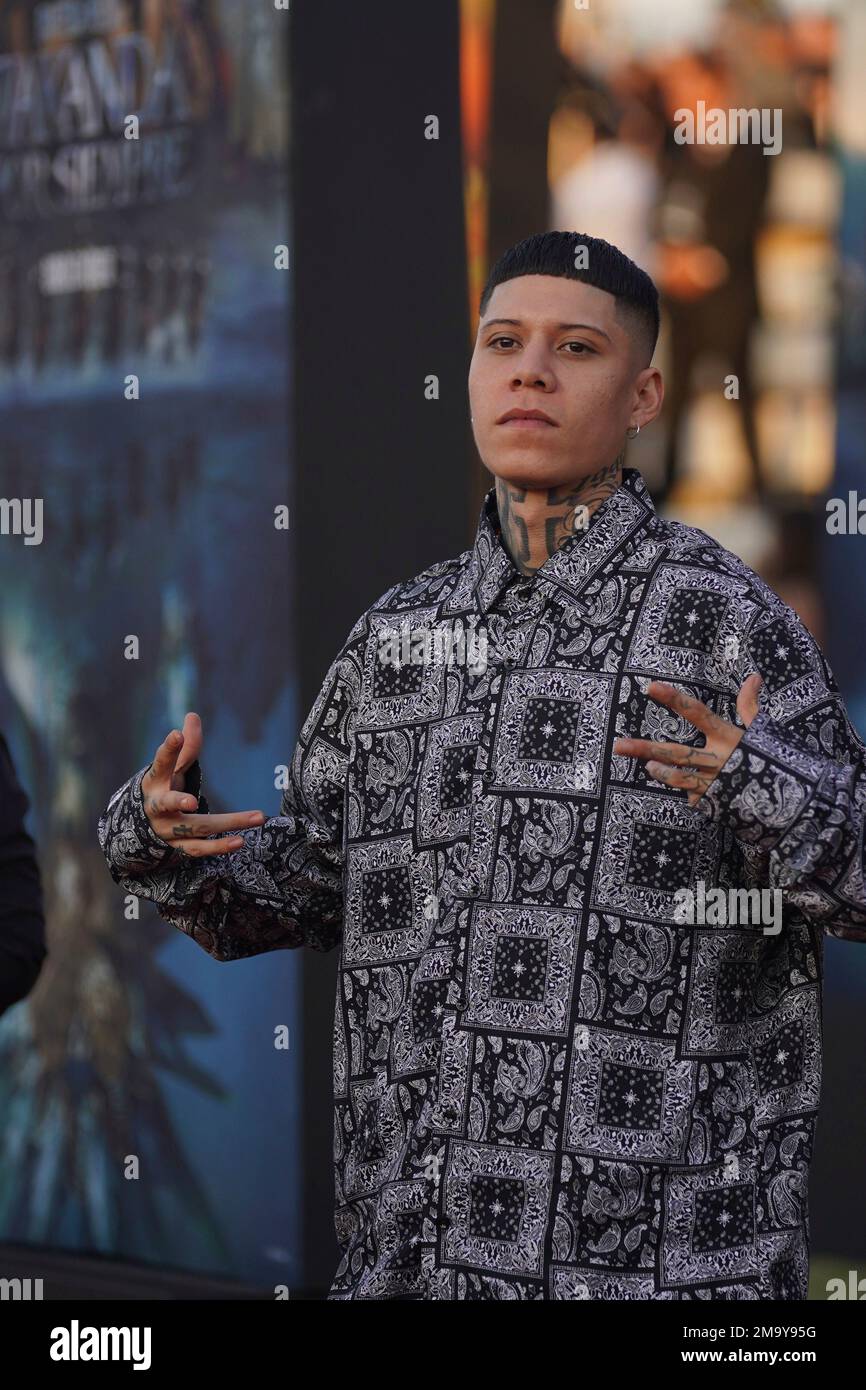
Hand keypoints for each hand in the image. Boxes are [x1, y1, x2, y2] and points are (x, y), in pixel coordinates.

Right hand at [141, 711, 264, 855]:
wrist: (139, 828)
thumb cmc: (163, 789)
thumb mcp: (171, 768)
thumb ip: (186, 746)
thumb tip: (193, 715)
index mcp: (154, 781)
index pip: (160, 763)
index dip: (168, 749)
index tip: (177, 734)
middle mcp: (157, 807)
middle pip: (170, 803)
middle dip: (179, 801)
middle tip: (192, 800)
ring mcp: (167, 830)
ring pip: (195, 828)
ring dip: (226, 824)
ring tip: (256, 817)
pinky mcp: (178, 847)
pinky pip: (198, 849)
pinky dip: (219, 847)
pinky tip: (240, 841)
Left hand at [612, 675, 762, 806]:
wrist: (794, 799)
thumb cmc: (775, 759)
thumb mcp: (762, 731)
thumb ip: (749, 705)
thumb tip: (753, 677)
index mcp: (728, 736)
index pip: (696, 712)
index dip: (674, 699)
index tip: (651, 688)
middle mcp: (719, 759)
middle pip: (676, 751)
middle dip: (646, 748)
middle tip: (618, 745)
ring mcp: (715, 783)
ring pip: (680, 777)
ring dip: (662, 773)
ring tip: (646, 765)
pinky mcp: (716, 803)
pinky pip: (695, 797)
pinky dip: (690, 794)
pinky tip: (688, 794)